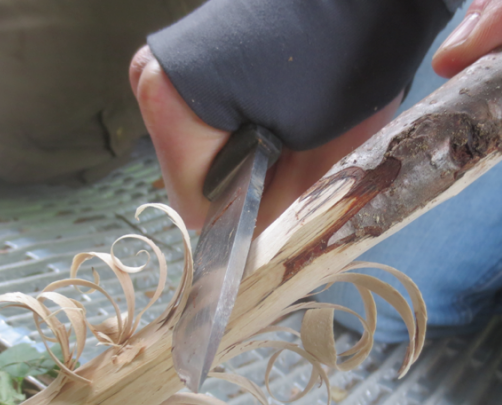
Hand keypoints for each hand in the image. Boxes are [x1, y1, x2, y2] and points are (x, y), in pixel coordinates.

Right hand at [130, 46, 400, 230]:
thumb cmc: (349, 63)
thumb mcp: (316, 161)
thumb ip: (274, 214)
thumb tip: (248, 249)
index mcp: (169, 100)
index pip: (194, 205)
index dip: (244, 214)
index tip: (283, 190)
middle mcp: (152, 77)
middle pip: (193, 178)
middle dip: (243, 182)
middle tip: (293, 148)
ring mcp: (165, 64)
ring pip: (199, 153)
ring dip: (242, 156)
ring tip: (287, 119)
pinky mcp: (186, 58)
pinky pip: (205, 123)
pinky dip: (239, 129)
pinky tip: (272, 104)